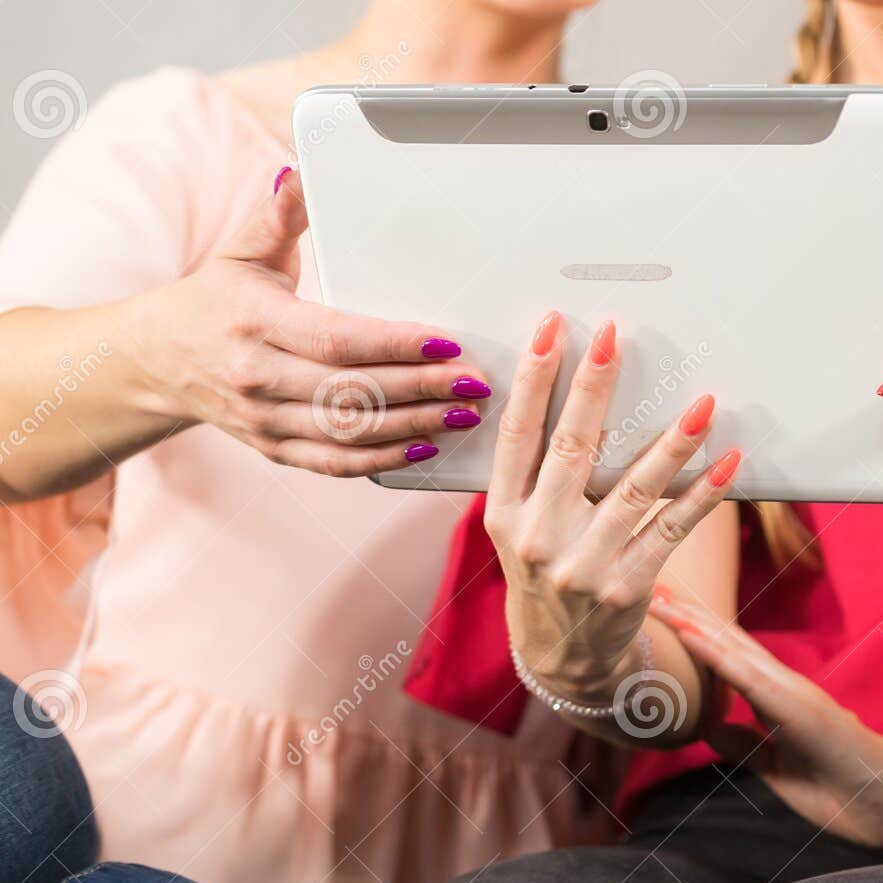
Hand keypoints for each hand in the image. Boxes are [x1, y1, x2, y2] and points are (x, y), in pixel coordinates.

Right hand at [124, 168, 489, 475]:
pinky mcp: (274, 450)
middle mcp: (258, 377)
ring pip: (348, 433)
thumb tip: (300, 169)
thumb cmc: (215, 298)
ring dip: (413, 426)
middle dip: (420, 388)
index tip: (447, 342)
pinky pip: (335, 463)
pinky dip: (383, 460)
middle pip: (352, 390)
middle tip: (475, 383)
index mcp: (255, 322)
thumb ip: (279, 214)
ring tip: (464, 414)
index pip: (336, 339)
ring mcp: (265, 421)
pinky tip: (426, 447)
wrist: (156, 360)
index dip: (395, 344)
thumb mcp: (242, 250)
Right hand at [486, 311, 741, 701]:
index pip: (517, 434)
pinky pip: (672, 529)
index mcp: (505, 514)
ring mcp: (583, 565)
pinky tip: (729, 462)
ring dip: (673, 442)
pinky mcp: (627, 587)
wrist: (564, 657)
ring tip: (703, 402)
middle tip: (616, 337)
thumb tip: (569, 390)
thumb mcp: (519, 528)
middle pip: (571, 449)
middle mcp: (538, 537)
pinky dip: (704, 495)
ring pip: (633, 489)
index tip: (552, 327)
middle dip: (595, 388)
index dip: (534, 380)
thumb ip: (535, 475)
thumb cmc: (547, 571)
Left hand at [649, 591, 882, 848]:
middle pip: (726, 641)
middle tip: (648, 582)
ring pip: (733, 649)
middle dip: (686, 613)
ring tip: (659, 597)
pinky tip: (689, 633)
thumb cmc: (840, 786)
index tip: (660, 608)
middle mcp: (782, 686)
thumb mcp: (777, 764)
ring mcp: (791, 694)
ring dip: (692, 622)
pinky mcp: (798, 709)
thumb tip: (711, 729)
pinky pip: (749, 677)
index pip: (728, 656)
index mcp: (778, 698)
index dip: (693, 630)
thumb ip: (747, 744)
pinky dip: (716, 653)